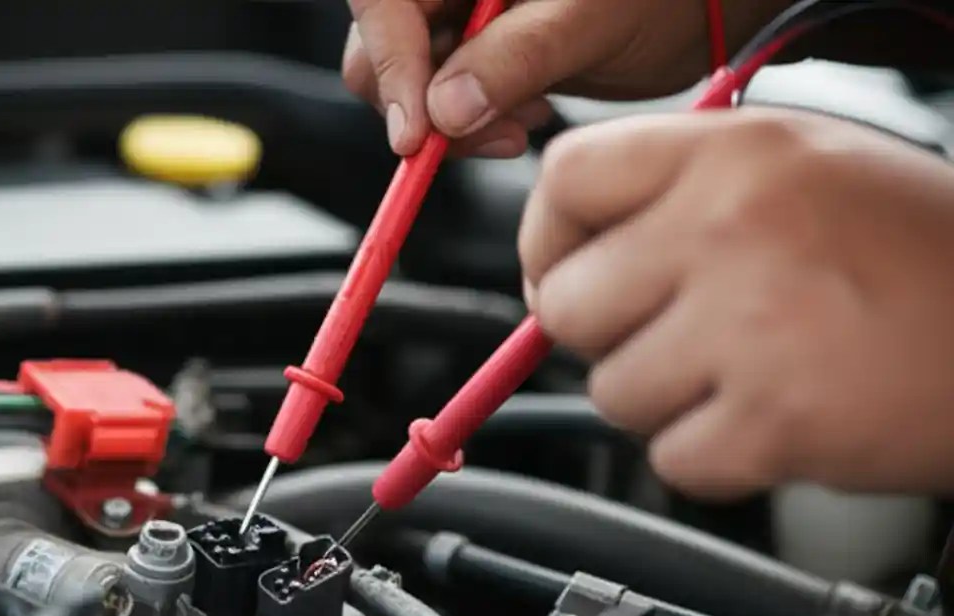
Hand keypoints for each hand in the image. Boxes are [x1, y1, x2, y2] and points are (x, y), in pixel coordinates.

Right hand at [342, 0, 789, 156]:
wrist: (700, 12)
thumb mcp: (593, 19)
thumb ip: (516, 58)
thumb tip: (444, 109)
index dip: (390, 60)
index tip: (415, 131)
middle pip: (382, 38)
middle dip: (419, 99)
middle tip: (481, 136)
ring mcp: (460, 10)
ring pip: (407, 73)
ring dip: (448, 118)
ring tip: (516, 126)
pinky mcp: (473, 48)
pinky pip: (439, 92)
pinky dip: (469, 120)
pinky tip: (520, 115)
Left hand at [520, 108, 953, 497]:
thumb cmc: (917, 253)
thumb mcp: (798, 171)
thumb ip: (677, 194)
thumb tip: (563, 256)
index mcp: (732, 153)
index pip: (565, 180)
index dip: (547, 239)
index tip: (564, 273)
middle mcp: (730, 227)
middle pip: (566, 304)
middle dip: (605, 335)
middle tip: (672, 335)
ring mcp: (749, 326)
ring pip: (612, 391)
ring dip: (664, 399)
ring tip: (744, 372)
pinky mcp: (775, 420)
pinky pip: (671, 458)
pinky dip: (712, 456)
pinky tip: (770, 418)